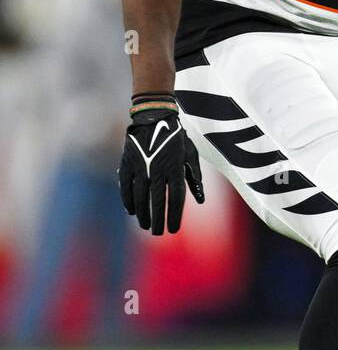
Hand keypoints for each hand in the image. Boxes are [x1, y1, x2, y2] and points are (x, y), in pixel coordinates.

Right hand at [118, 104, 204, 234]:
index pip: (176, 199)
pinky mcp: (127, 163)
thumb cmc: (176, 137)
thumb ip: (195, 178)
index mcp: (175, 168)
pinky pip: (126, 187)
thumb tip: (200, 200)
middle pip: (158, 202)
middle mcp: (158, 170)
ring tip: (146, 226)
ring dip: (143, 214)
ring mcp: (141, 167)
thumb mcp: (190, 155)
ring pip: (140, 197)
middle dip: (158, 220)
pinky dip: (128, 201)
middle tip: (158, 233)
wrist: (154, 116)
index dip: (174, 216)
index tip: (173, 230)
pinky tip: (132, 211)